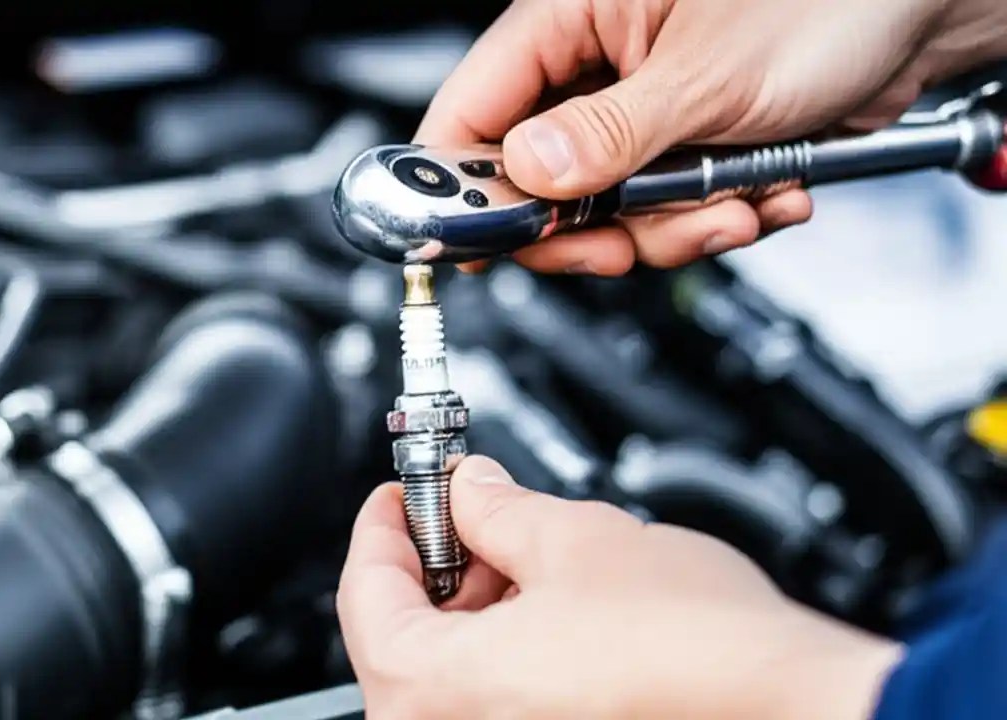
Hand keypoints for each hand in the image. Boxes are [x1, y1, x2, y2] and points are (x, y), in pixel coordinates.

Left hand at [337, 456, 902, 718]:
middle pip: (405, 635)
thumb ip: (495, 508)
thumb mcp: (574, 540)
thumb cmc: (694, 653)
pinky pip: (495, 700)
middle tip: (476, 512)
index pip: (363, 593)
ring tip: (533, 559)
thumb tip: (469, 487)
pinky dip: (510, 653)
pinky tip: (556, 613)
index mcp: (430, 691)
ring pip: (451, 671)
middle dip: (442, 562)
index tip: (402, 492)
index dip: (383, 524)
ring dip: (479, 606)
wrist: (789, 708)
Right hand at [416, 0, 1006, 273]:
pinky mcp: (681, 148)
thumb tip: (528, 176)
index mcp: (570, 18)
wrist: (921, 20)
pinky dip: (710, 218)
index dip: (461, 184)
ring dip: (671, 228)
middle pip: (534, 181)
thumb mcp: (706, 76)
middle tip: (623, 244)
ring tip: (732, 205)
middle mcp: (594, 66)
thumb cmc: (827, 1)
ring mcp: (637, 112)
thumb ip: (607, 134)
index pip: (472, 108)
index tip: (470, 243)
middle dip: (592, 226)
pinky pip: (661, 211)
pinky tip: (759, 191)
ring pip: (605, 210)